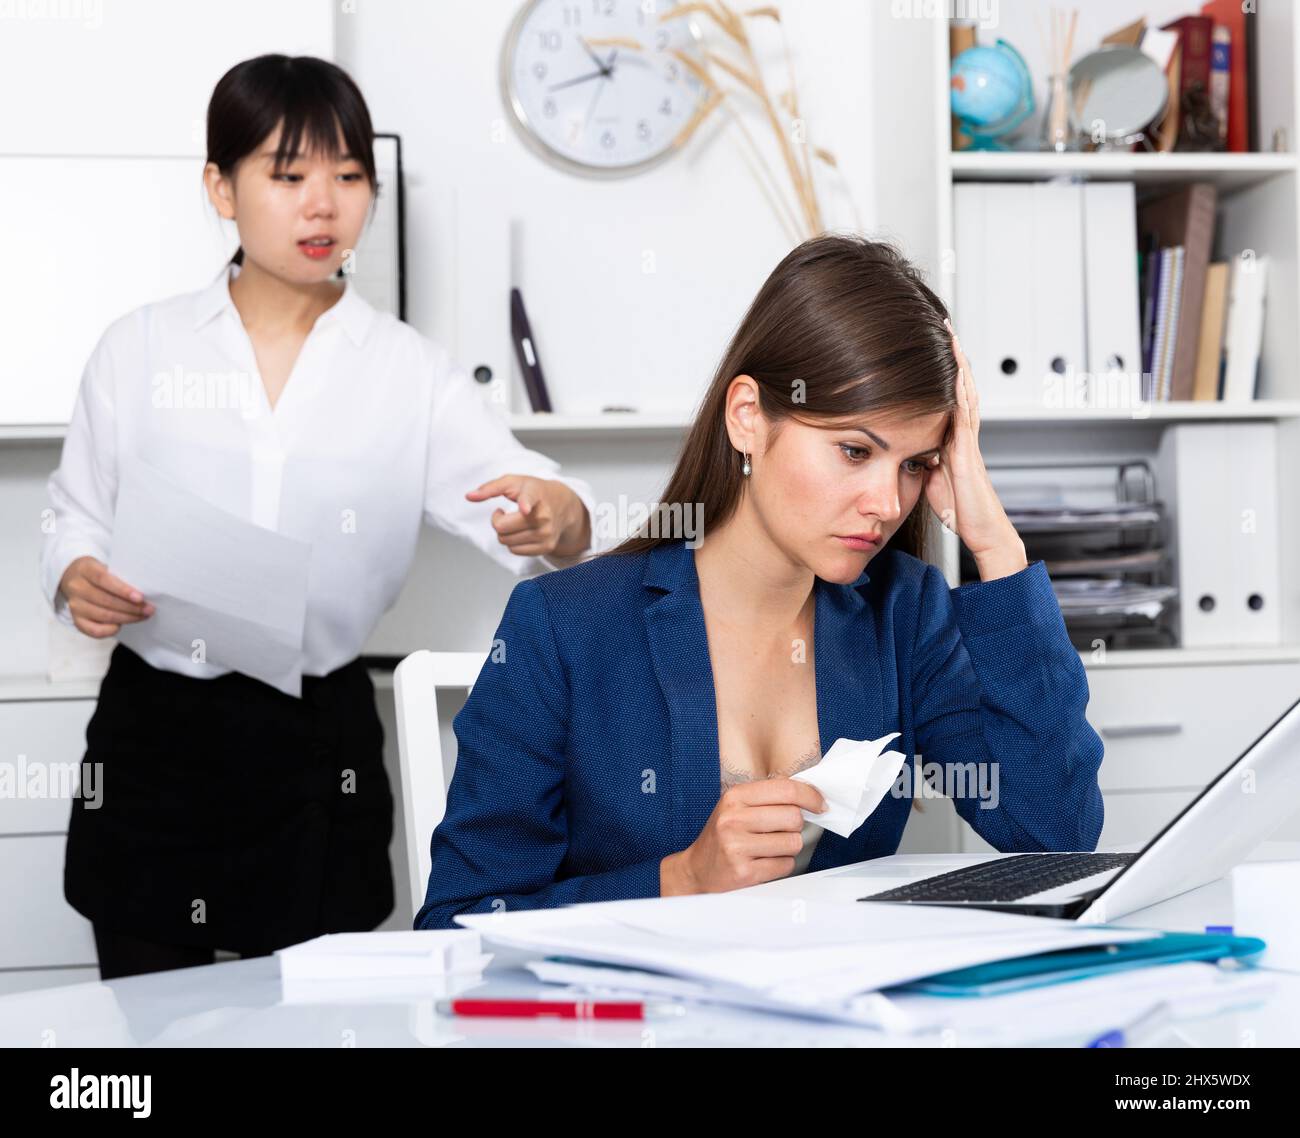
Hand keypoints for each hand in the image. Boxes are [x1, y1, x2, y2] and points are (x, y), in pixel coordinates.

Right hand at [57, 556, 153, 637]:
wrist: (74, 577)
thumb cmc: (98, 573)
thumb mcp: (106, 566)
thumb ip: (120, 577)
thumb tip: (143, 593)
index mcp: (85, 569)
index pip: (103, 579)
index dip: (122, 590)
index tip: (140, 597)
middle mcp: (77, 587)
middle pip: (106, 600)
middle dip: (131, 607)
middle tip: (149, 609)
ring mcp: (75, 605)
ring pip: (103, 615)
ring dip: (126, 618)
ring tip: (142, 616)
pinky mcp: (76, 619)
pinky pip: (94, 630)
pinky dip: (110, 630)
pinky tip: (121, 625)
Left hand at [465, 474, 590, 558]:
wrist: (562, 505)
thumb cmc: (534, 492)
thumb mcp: (513, 482)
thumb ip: (489, 488)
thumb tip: (469, 496)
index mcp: (535, 494)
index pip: (528, 499)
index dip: (525, 504)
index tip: (525, 509)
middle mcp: (544, 516)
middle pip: (502, 527)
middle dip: (498, 521)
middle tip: (505, 513)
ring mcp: (546, 534)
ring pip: (506, 541)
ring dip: (505, 532)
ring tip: (516, 521)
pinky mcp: (546, 547)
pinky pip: (514, 551)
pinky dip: (513, 542)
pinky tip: (522, 531)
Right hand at [661, 779, 828, 893]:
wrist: (697, 870)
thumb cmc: (723, 836)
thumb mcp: (737, 807)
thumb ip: (767, 797)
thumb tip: (811, 793)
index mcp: (734, 797)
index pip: (786, 789)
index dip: (810, 796)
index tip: (820, 804)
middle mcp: (733, 819)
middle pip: (794, 817)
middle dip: (795, 826)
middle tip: (782, 830)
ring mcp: (737, 846)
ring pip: (793, 842)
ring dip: (788, 847)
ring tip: (768, 848)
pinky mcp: (744, 872)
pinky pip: (785, 865)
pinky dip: (781, 865)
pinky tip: (763, 862)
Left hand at [924, 320, 1024, 564]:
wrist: (985, 535)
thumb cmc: (961, 512)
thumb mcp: (932, 481)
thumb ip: (923, 461)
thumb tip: (907, 449)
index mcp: (954, 441)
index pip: (948, 398)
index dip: (942, 373)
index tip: (932, 348)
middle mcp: (964, 437)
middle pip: (960, 387)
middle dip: (953, 358)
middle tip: (944, 327)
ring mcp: (968, 443)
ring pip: (966, 394)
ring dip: (959, 366)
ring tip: (951, 337)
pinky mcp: (968, 454)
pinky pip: (966, 416)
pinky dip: (962, 392)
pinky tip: (957, 373)